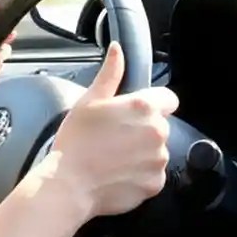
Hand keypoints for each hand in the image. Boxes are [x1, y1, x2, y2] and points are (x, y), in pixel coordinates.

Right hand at [46, 42, 177, 217]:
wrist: (69, 186)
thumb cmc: (76, 142)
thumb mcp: (89, 101)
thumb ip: (110, 73)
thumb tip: (118, 50)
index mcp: (143, 107)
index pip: (168, 98)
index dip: (151, 103)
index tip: (133, 112)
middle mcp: (157, 132)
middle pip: (160, 125)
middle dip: (143, 129)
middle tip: (115, 136)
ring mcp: (158, 160)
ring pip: (157, 150)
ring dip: (142, 152)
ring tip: (114, 157)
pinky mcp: (156, 183)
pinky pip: (153, 174)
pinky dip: (140, 175)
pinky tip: (117, 173)